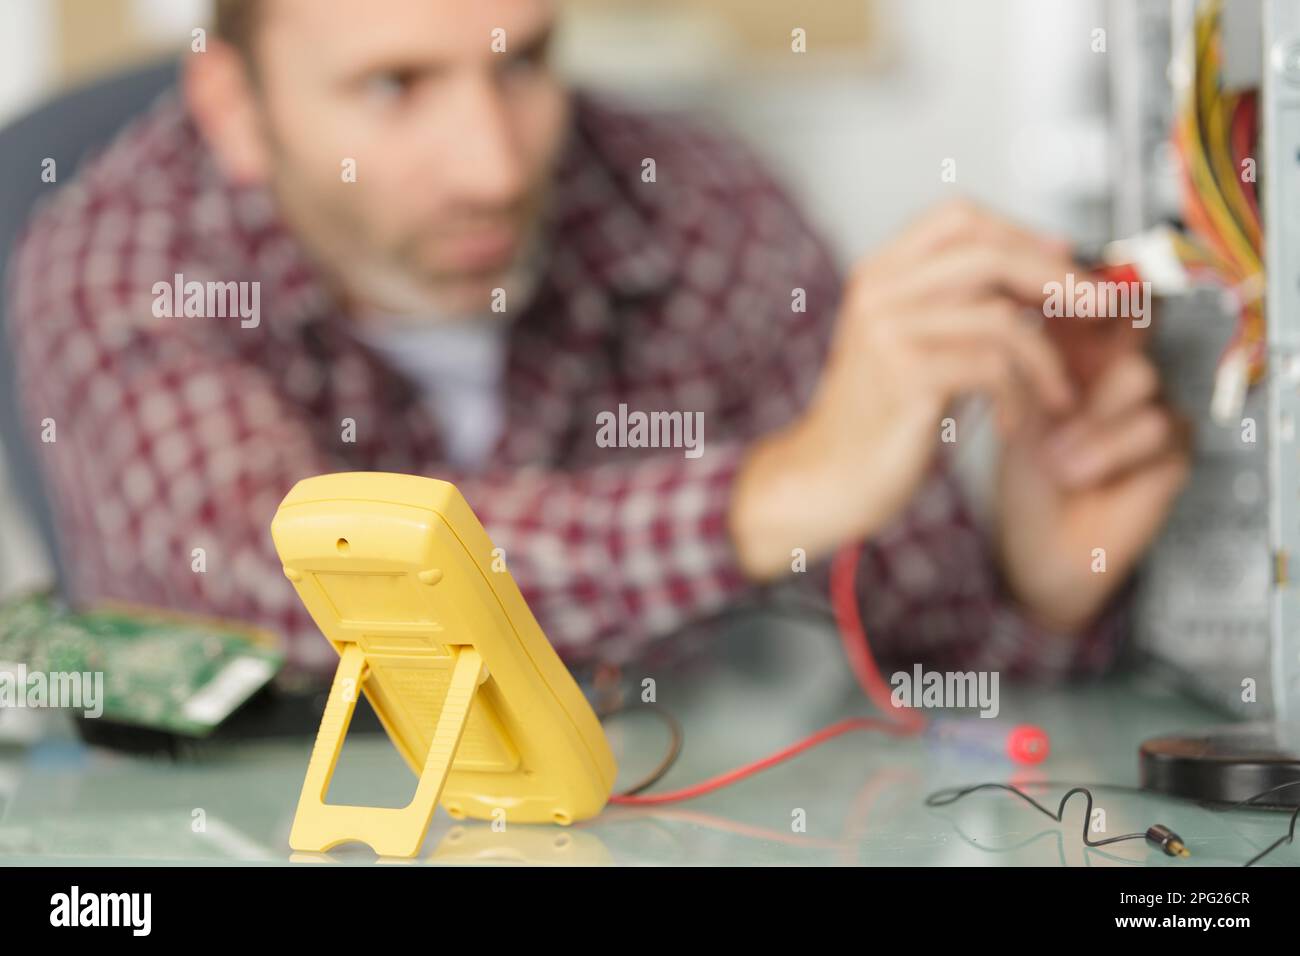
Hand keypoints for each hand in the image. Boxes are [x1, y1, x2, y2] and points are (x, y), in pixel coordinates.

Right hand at [730, 200, 1079, 579]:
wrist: (827, 478)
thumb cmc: (879, 417)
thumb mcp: (917, 343)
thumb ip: (963, 302)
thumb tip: (1050, 258)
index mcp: (879, 274)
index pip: (959, 215)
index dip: (1020, 232)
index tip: (1063, 259)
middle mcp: (878, 292)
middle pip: (989, 253)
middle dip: (1056, 280)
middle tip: (1098, 309)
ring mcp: (888, 331)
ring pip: (1001, 317)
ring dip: (1047, 360)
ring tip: (1056, 394)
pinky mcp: (905, 376)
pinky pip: (993, 368)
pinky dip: (1019, 398)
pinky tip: (1013, 424)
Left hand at [996, 314, 1189, 632]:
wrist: (1039, 545)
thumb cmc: (1025, 477)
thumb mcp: (1016, 406)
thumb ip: (1027, 352)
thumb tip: (1021, 292)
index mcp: (1083, 354)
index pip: (1095, 301)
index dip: (1076, 300)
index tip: (1045, 313)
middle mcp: (1120, 373)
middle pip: (1127, 325)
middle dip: (1080, 359)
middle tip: (1048, 395)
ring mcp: (1150, 408)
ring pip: (1139, 375)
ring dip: (1088, 419)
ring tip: (1052, 458)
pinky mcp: (1173, 448)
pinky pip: (1157, 425)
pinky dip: (1109, 451)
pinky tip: (1075, 474)